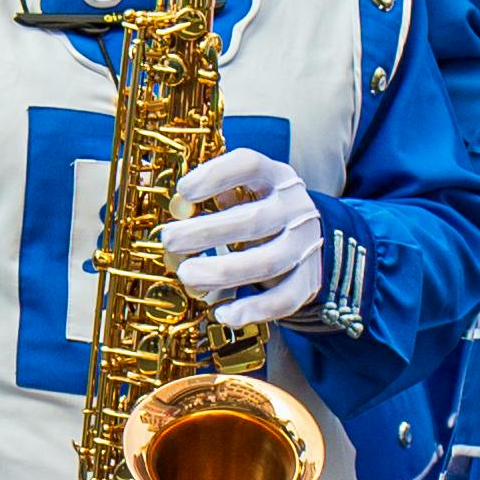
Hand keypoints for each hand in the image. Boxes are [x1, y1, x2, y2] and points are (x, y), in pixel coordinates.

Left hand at [157, 148, 323, 325]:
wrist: (306, 239)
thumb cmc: (259, 211)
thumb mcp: (243, 193)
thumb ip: (214, 196)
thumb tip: (178, 205)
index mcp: (275, 176)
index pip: (250, 165)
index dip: (216, 175)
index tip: (183, 190)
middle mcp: (295, 207)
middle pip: (254, 220)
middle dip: (207, 232)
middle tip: (170, 240)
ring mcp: (306, 244)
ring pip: (268, 262)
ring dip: (224, 271)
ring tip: (187, 275)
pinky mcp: (309, 279)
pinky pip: (284, 299)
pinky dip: (253, 309)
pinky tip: (223, 314)